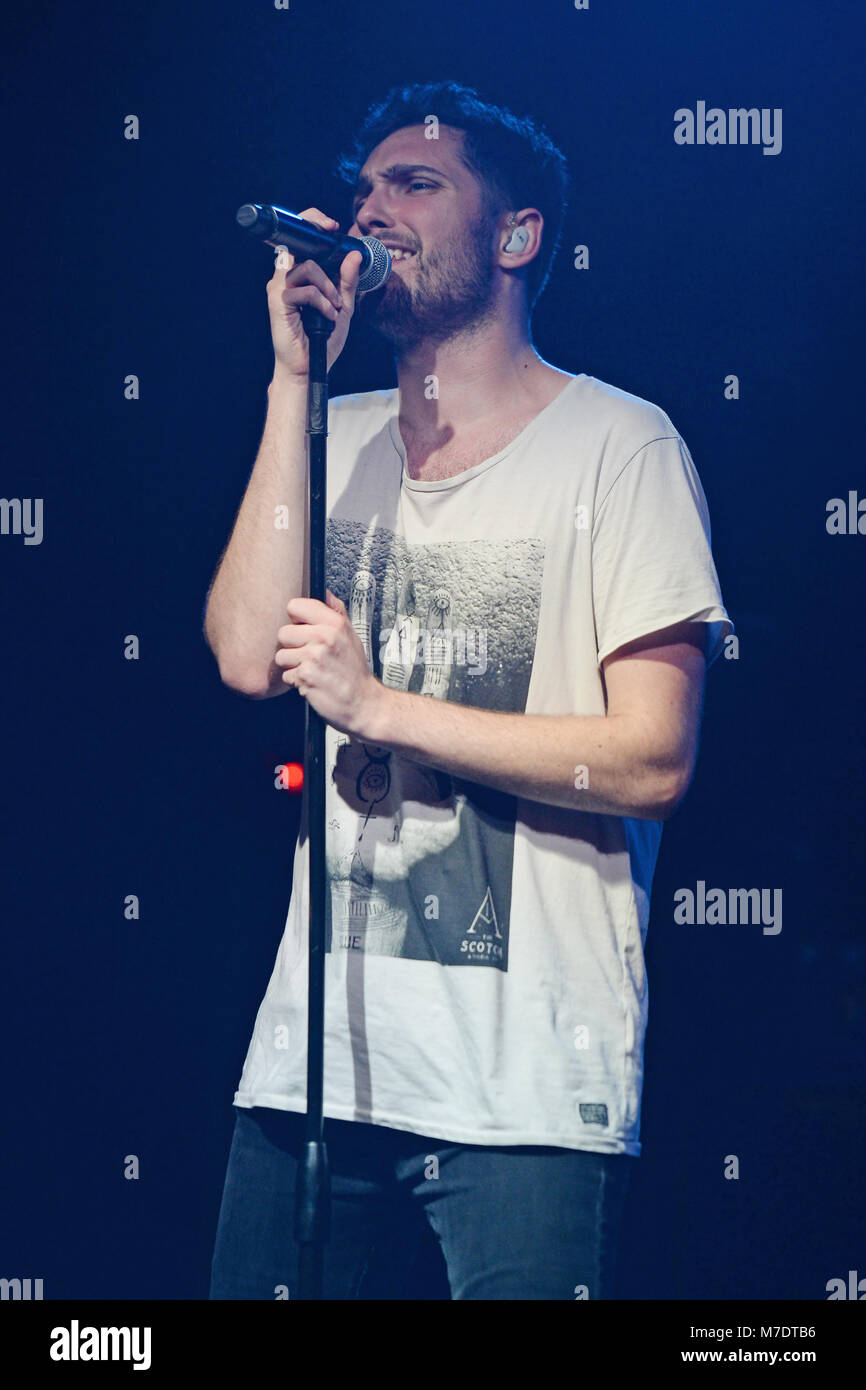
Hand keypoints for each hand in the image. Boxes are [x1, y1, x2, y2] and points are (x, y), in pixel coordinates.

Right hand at [266, 209, 362, 380]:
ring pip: (307, 267)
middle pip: (299, 244)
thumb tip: (355, 254)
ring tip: (334, 307)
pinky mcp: (278, 301)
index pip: (300, 240)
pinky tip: (327, 315)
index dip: (312, 223)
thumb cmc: (321, 339)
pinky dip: (321, 301)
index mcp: (299, 275)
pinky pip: (304, 290)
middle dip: (321, 242)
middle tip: (336, 245)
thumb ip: (348, 282)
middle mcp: (286, 277)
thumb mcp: (342, 307)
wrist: (308, 367)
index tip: (331, 226)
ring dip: (328, 287)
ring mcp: (280, 288)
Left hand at [275, 589, 384, 737]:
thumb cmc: (354, 670)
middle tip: (309, 655)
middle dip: (292, 646)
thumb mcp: (351, 635)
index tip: (304, 629)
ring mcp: (314, 657)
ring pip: (281, 655)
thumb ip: (336, 612)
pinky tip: (311, 682)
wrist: (363, 702)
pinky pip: (286, 675)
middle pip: (283, 632)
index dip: (296, 620)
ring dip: (293, 666)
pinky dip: (296, 681)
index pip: (295, 606)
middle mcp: (324, 636)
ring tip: (311, 670)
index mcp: (334, 623)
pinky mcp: (306, 676)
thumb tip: (326, 592)